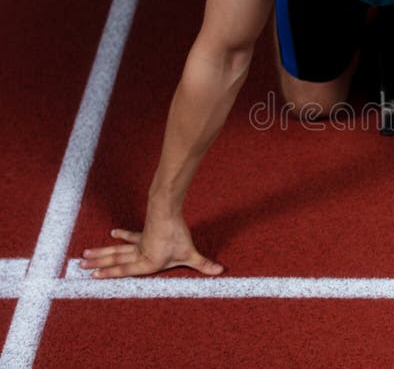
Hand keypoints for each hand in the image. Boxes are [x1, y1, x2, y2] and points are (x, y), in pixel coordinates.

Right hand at [79, 217, 223, 278]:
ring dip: (101, 252)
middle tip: (80, 266)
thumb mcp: (190, 253)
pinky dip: (122, 236)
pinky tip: (113, 233)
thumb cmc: (177, 234)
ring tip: (85, 254)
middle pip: (115, 259)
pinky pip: (130, 237)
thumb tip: (220, 272)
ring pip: (116, 249)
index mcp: (147, 262)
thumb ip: (203, 264)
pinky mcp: (144, 232)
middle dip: (98, 264)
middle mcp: (140, 253)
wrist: (166, 210)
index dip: (110, 273)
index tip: (93, 276)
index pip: (125, 270)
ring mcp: (140, 242)